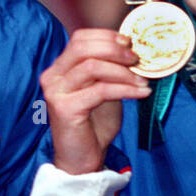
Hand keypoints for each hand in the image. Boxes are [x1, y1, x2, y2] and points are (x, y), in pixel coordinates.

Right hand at [40, 29, 151, 175]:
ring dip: (123, 71)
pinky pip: (100, 90)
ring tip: (142, 80)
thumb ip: (110, 70)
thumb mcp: (104, 89)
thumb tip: (133, 51)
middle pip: (83, 47)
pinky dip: (125, 89)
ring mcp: (56, 91)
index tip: (130, 44)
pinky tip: (141, 93)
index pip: (80, 38)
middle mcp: (53, 76)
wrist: (82, 159)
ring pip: (92, 66)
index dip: (106, 37)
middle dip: (115, 50)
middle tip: (137, 59)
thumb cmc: (94, 125)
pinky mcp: (65, 108)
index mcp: (60, 68)